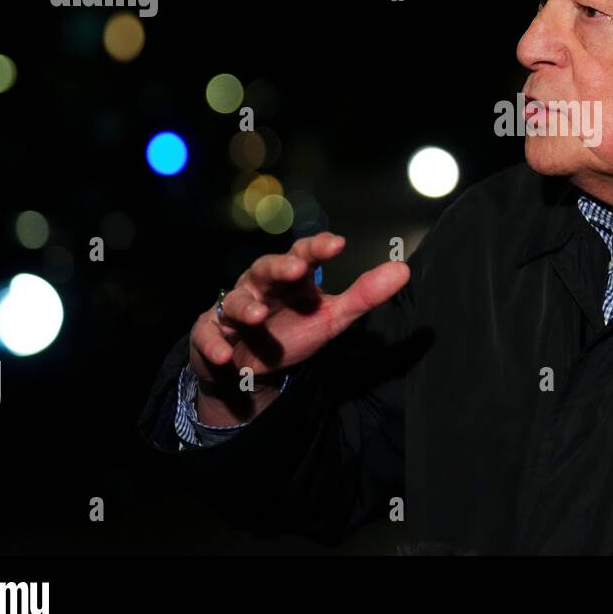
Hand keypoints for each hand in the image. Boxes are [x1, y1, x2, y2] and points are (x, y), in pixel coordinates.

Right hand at [188, 232, 409, 402]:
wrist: (251, 369)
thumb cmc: (293, 332)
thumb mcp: (332, 317)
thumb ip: (365, 295)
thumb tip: (404, 270)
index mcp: (291, 279)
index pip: (304, 255)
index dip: (318, 248)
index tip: (337, 244)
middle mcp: (261, 286)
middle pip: (267, 268)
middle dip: (280, 267)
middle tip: (297, 268)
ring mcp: (233, 309)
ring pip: (236, 301)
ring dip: (247, 307)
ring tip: (260, 316)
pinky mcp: (209, 333)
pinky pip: (208, 335)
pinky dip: (214, 344)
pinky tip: (225, 357)